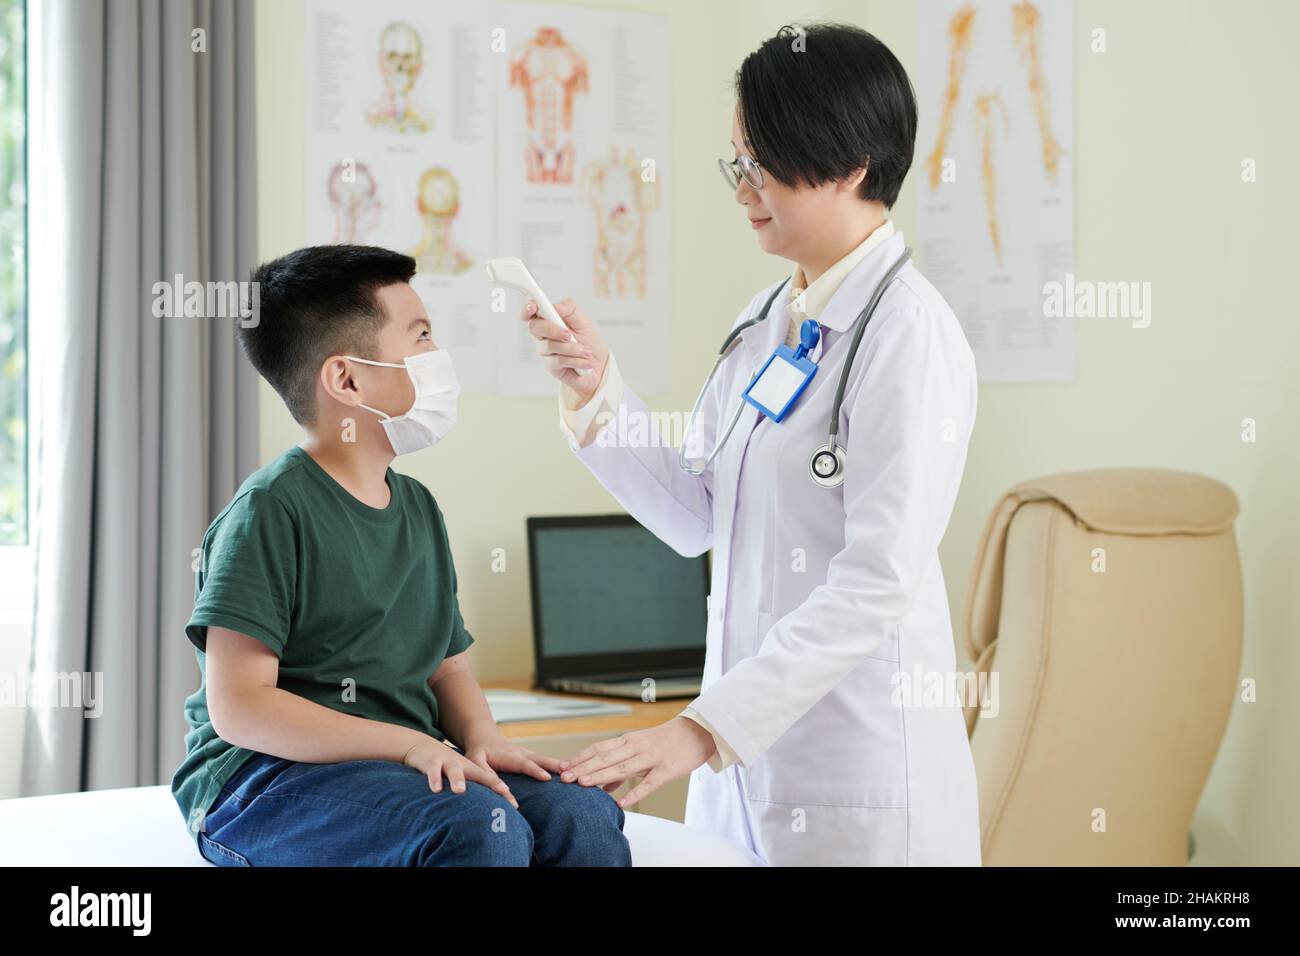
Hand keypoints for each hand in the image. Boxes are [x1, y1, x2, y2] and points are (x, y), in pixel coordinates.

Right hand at [402, 736, 519, 808]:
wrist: (423, 747)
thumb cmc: (445, 768)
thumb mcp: (461, 777)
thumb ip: (472, 792)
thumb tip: (485, 814)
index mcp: (471, 770)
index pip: (490, 780)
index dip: (502, 791)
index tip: (515, 804)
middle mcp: (462, 766)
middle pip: (479, 774)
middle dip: (492, 783)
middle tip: (504, 792)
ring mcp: (447, 763)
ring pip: (454, 771)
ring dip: (458, 780)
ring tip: (460, 791)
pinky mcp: (431, 762)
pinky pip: (433, 772)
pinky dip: (434, 780)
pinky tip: (436, 790)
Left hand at [462, 732, 563, 783]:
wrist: (485, 738)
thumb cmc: (479, 753)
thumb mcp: (476, 762)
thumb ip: (488, 775)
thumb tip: (504, 792)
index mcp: (510, 756)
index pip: (525, 764)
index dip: (535, 770)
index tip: (547, 778)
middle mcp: (523, 754)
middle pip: (542, 760)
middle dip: (555, 767)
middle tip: (570, 773)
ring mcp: (529, 755)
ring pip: (547, 760)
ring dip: (561, 767)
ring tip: (577, 775)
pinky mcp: (532, 759)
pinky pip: (547, 763)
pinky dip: (559, 768)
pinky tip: (571, 776)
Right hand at [519, 297, 608, 401]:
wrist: (600, 365)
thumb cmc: (589, 342)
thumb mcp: (584, 321)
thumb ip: (570, 309)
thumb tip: (556, 306)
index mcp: (549, 321)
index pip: (531, 312)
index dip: (528, 308)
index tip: (532, 306)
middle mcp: (544, 336)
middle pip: (535, 327)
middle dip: (553, 329)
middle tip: (569, 335)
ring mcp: (546, 352)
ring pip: (549, 346)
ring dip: (572, 348)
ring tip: (587, 351)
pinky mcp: (551, 367)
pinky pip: (558, 361)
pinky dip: (576, 360)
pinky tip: (586, 362)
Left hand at [557, 717, 716, 808]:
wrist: (697, 732)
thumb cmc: (666, 741)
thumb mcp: (641, 748)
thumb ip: (621, 765)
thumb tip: (603, 786)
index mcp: (629, 740)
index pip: (599, 749)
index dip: (580, 757)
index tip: (562, 766)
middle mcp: (637, 747)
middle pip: (606, 757)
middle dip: (583, 767)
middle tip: (565, 777)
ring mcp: (651, 758)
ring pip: (622, 767)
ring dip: (602, 776)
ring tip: (584, 784)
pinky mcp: (666, 770)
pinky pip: (648, 783)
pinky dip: (634, 793)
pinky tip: (621, 803)